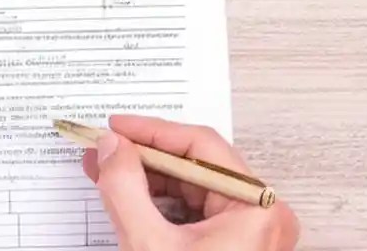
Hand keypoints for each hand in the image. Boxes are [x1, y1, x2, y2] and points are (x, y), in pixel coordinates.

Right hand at [83, 116, 298, 250]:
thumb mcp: (148, 245)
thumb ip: (125, 188)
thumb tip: (111, 148)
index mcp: (257, 208)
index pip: (200, 147)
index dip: (151, 132)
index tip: (116, 127)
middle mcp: (262, 217)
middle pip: (196, 168)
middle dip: (143, 158)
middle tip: (104, 150)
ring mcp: (250, 235)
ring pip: (192, 191)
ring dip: (147, 181)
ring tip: (106, 174)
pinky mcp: (234, 250)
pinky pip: (194, 214)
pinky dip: (160, 206)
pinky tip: (129, 200)